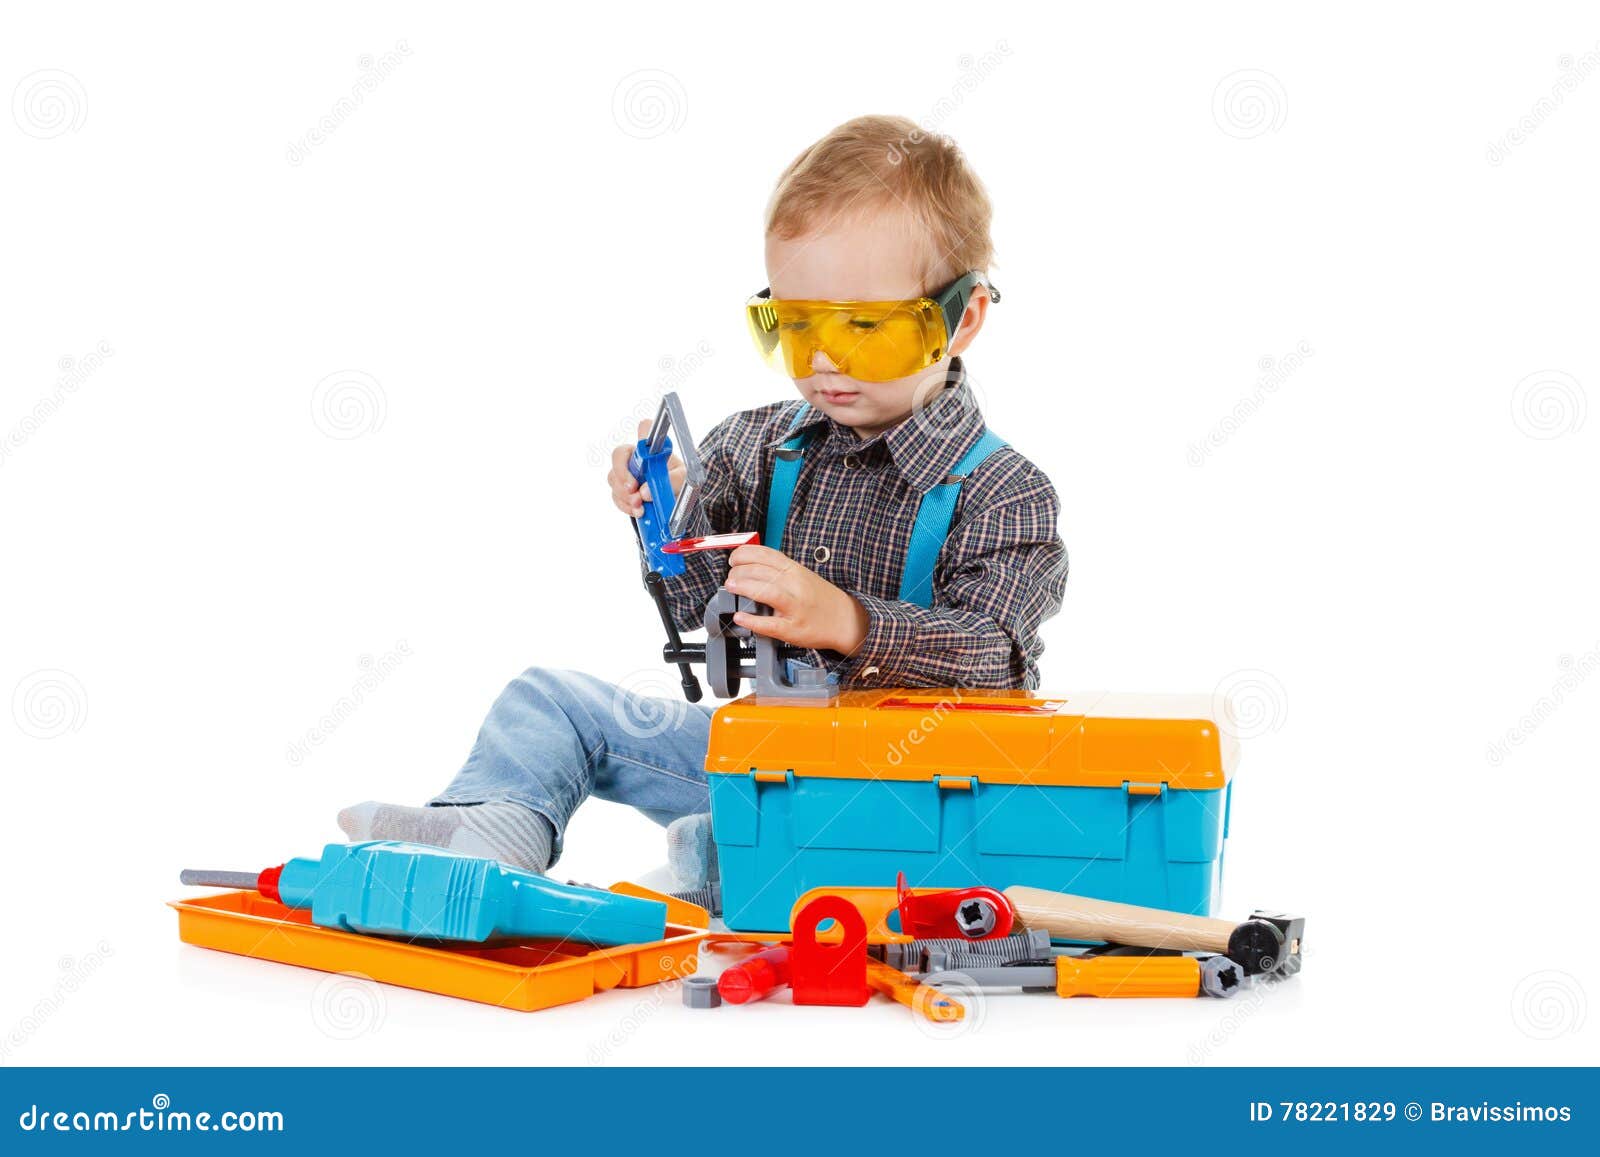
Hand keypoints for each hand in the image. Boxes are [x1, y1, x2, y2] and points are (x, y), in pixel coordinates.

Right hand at [609, 419, 686, 516]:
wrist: (673, 499)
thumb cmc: (677, 481)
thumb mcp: (682, 479)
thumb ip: (670, 481)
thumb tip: (645, 492)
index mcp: (652, 448)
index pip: (645, 429)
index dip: (642, 432)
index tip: (643, 449)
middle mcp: (636, 457)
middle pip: (618, 455)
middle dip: (623, 475)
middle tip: (634, 489)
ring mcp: (626, 473)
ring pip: (614, 479)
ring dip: (625, 495)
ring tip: (640, 506)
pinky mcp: (622, 490)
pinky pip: (616, 496)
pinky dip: (626, 506)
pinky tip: (638, 511)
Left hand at [724, 544, 869, 654]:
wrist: (846, 620)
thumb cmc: (820, 599)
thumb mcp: (802, 576)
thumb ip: (779, 571)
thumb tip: (748, 567)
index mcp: (795, 570)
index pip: (766, 555)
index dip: (745, 554)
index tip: (733, 559)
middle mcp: (796, 585)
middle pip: (763, 571)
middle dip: (740, 571)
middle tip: (731, 578)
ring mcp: (795, 607)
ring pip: (767, 592)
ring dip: (745, 587)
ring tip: (731, 587)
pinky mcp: (793, 628)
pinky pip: (770, 624)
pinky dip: (752, 620)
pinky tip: (740, 618)